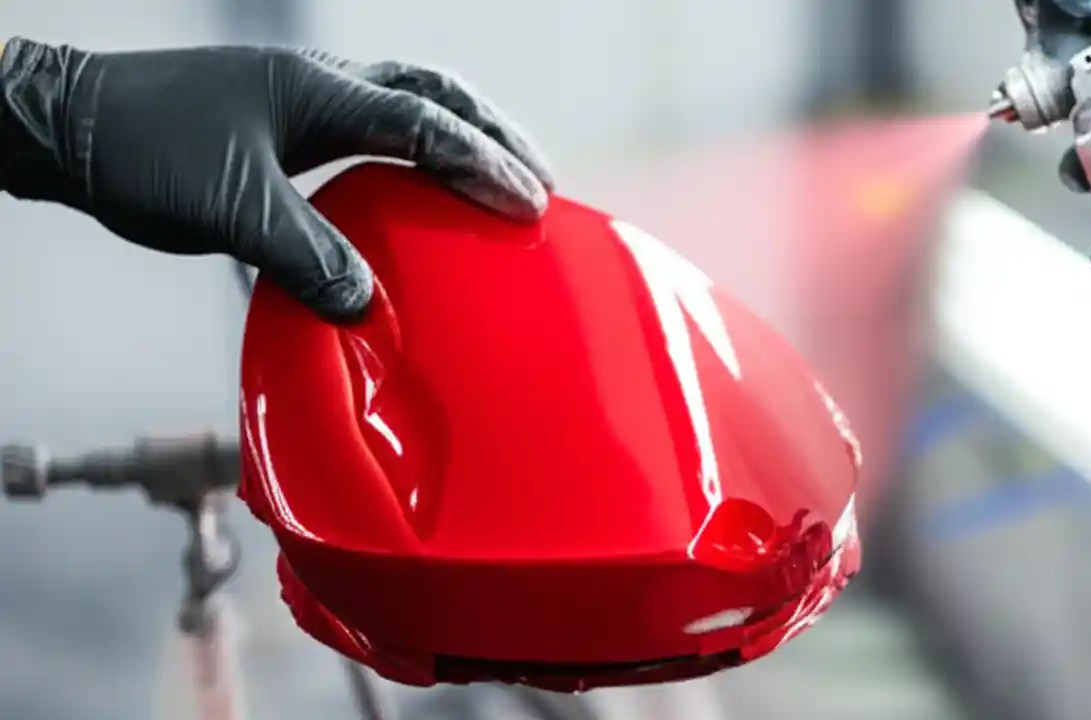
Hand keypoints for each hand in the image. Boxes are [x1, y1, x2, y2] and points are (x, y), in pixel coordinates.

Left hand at [0, 38, 553, 321]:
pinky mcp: (287, 126)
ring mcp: (305, 101)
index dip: (483, 163)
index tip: (530, 203)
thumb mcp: (229, 210)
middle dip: (494, 135)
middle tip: (541, 180)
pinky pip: (374, 133)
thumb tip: (366, 308)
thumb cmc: (144, 150)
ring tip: (500, 180)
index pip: (425, 123)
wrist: (70, 127)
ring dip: (460, 139)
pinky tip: (420, 193)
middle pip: (434, 95)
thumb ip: (304, 254)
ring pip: (408, 106)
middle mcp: (323, 86)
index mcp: (320, 92)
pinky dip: (415, 157)